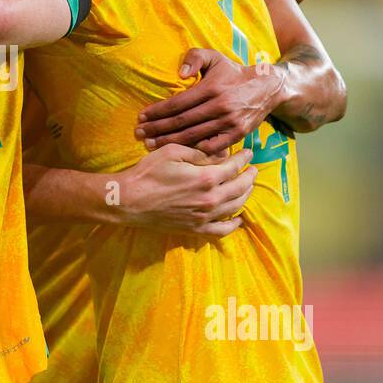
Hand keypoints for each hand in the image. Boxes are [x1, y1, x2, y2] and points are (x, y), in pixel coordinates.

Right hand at [116, 145, 255, 237]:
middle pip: (240, 188)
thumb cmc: (148, 173)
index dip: (243, 159)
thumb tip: (219, 156)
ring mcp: (204, 217)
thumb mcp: (173, 152)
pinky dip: (234, 224)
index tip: (248, 153)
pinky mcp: (196, 229)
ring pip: (235, 207)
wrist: (129, 201)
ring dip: (245, 196)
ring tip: (248, 187)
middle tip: (253, 169)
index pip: (234, 167)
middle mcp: (210, 199)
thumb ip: (199, 154)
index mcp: (206, 178)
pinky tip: (238, 218)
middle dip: (249, 176)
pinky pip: (222, 230)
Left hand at [136, 48, 282, 153]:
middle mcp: (220, 106)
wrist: (267, 87)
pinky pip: (212, 147)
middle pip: (182, 122)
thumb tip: (180, 74)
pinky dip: (194, 150)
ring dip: (169, 142)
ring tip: (150, 144)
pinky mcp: (238, 135)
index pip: (177, 103)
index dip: (157, 111)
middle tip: (139, 134)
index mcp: (211, 88)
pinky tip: (178, 152)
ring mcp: (230, 122)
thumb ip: (195, 57)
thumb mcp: (215, 57)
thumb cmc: (233, 72)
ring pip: (193, 136)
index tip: (141, 117)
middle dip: (157, 129)